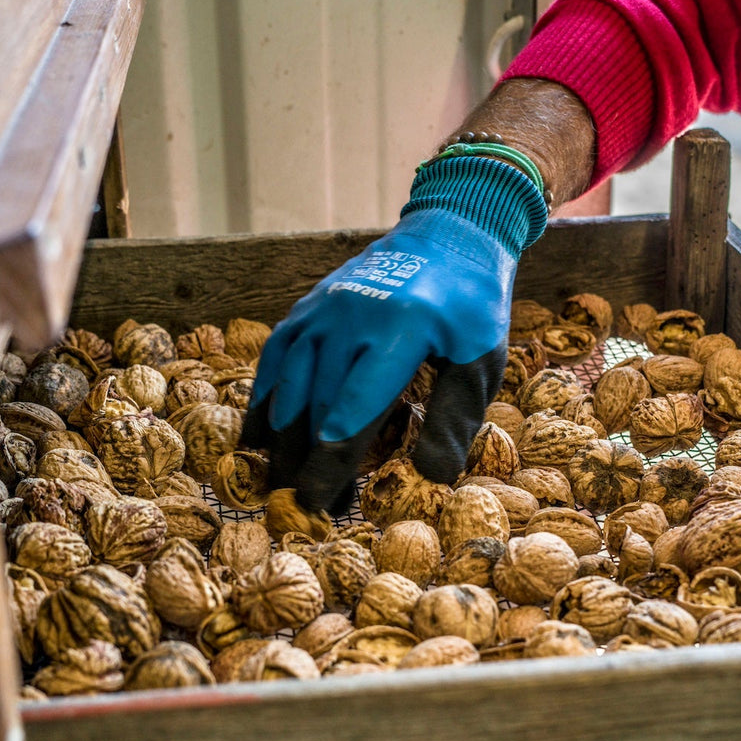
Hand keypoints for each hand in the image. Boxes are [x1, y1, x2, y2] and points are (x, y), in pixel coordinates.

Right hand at [242, 156, 545, 513]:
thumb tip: (431, 478)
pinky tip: (259, 436)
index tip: (315, 500)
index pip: (355, 407)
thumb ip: (456, 417)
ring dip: (282, 437)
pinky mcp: (310, 305)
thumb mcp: (480, 360)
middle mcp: (352, 315)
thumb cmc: (471, 309)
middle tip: (300, 507)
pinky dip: (265, 397)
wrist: (450, 233)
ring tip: (279, 481)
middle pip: (317, 402)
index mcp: (400, 329)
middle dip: (306, 459)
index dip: (331, 458)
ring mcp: (325, 307)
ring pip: (291, 381)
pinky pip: (278, 355)